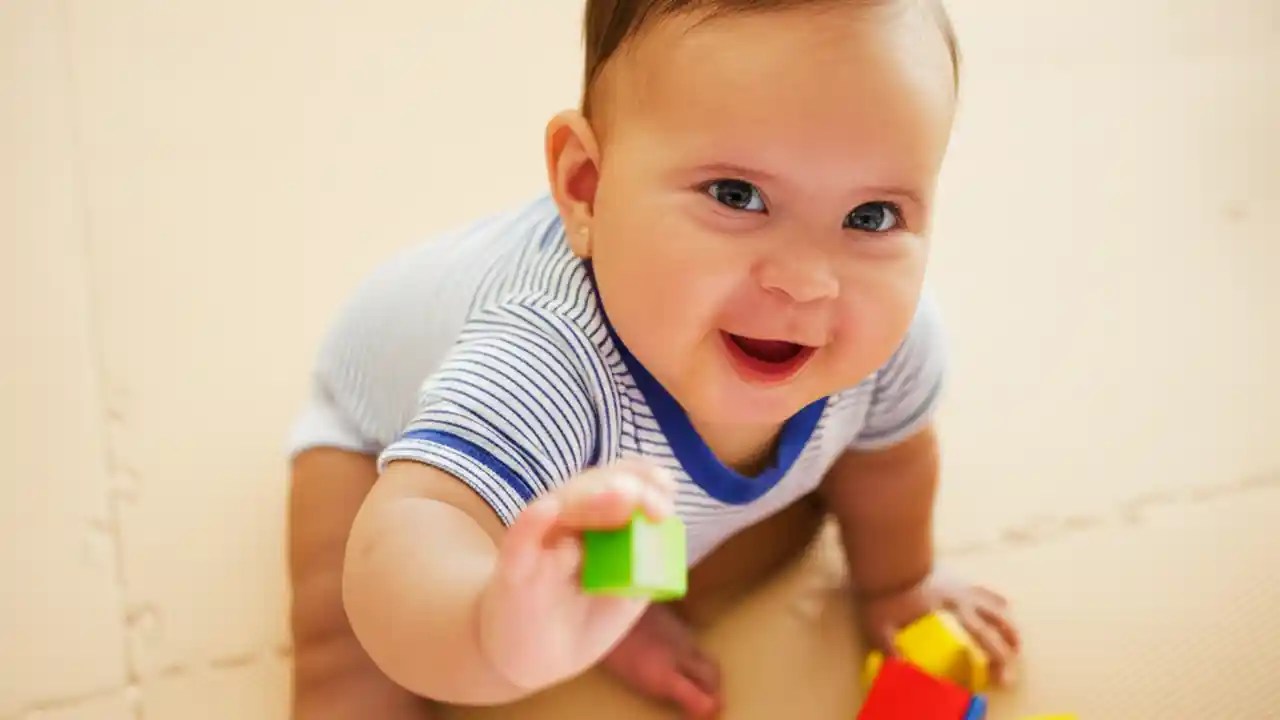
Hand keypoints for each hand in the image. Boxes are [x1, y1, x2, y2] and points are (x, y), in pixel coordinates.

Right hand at [476, 459, 678, 691]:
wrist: (536, 663)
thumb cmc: (584, 619)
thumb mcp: (628, 594)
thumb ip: (647, 564)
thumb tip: (666, 530)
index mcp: (595, 520)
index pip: (618, 481)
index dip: (643, 476)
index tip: (668, 487)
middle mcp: (566, 521)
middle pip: (593, 487)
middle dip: (628, 488)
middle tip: (657, 507)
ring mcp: (540, 542)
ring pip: (561, 506)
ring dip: (592, 499)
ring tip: (623, 496)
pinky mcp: (515, 568)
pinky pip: (520, 541)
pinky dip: (533, 523)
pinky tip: (548, 510)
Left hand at [857, 569, 1020, 685]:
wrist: (886, 560)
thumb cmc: (884, 593)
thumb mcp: (880, 625)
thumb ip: (889, 649)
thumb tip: (899, 671)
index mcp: (949, 611)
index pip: (983, 637)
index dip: (997, 659)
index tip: (1002, 678)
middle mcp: (962, 598)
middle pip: (997, 623)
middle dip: (1008, 647)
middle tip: (1010, 668)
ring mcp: (961, 586)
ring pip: (997, 605)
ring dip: (1009, 625)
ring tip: (1015, 642)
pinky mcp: (957, 578)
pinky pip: (984, 590)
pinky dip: (997, 600)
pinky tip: (1004, 607)